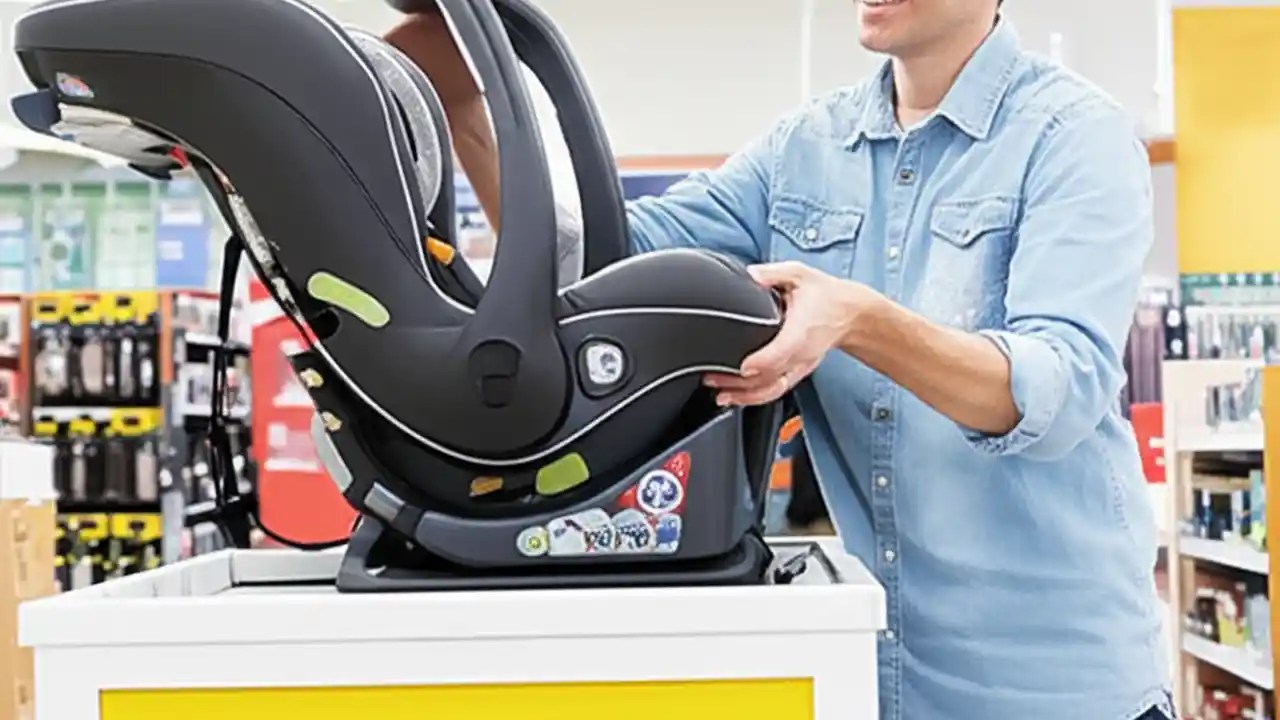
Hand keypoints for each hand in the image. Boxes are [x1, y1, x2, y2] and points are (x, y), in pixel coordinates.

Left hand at [704, 261, 880, 405]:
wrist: (850, 314)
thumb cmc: (825, 295)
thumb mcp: (800, 274)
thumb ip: (774, 273)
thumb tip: (752, 276)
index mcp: (802, 329)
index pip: (782, 353)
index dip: (761, 362)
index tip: (741, 367)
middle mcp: (801, 353)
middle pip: (771, 378)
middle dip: (741, 383)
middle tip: (713, 378)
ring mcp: (800, 366)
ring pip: (773, 390)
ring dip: (745, 396)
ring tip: (721, 394)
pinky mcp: (797, 372)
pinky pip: (776, 391)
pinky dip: (755, 398)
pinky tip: (736, 397)